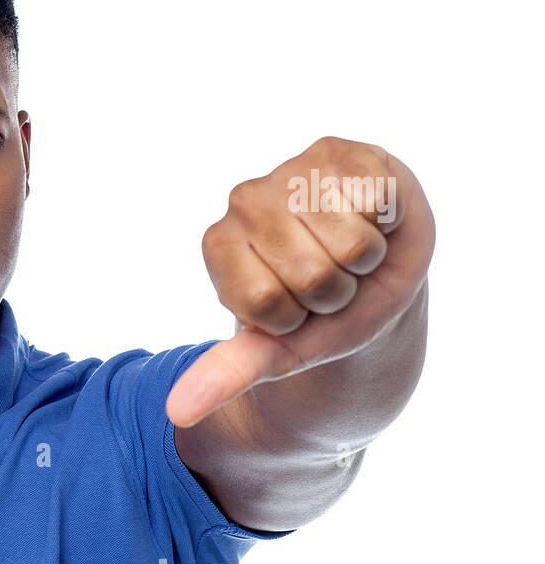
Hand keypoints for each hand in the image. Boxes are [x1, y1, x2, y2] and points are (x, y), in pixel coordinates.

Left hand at [166, 136, 435, 427]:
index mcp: (218, 247)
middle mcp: (245, 202)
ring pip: (351, 245)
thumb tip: (177, 412)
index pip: (267, 304)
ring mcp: (289, 171)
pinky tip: (370, 216)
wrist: (375, 273)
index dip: (295, 319)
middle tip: (330, 278)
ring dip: (364, 260)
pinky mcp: (339, 152)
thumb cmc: (319, 313)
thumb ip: (227, 374)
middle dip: (335, 292)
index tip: (294, 308)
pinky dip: (387, 222)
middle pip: (312, 276)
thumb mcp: (278, 349)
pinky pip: (377, 204)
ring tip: (350, 252)